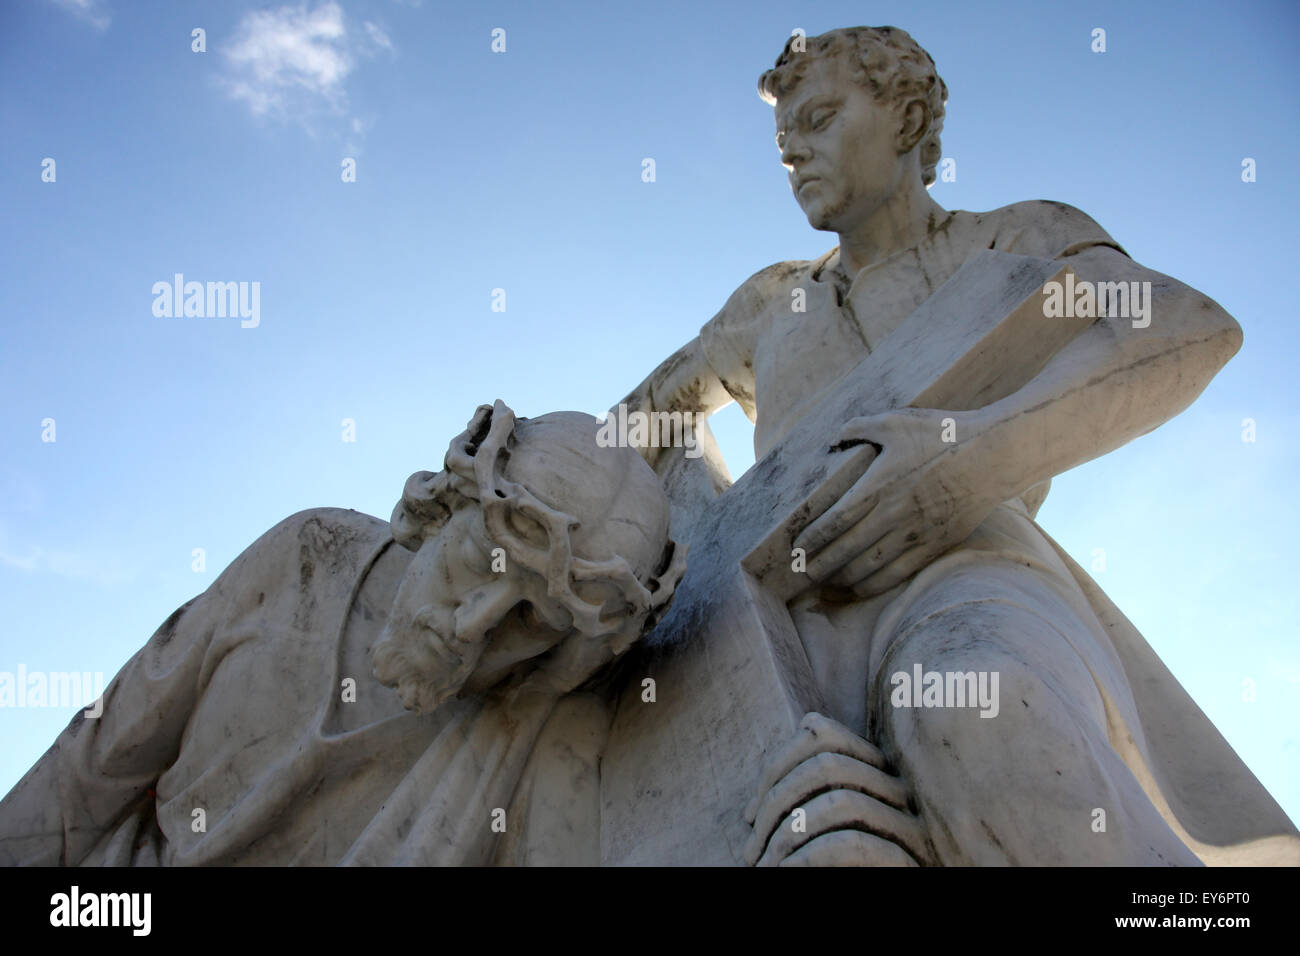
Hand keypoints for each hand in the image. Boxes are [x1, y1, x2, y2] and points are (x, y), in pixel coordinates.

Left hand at [743, 712, 930, 865]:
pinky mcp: (907, 864)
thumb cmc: (834, 874)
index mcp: (877, 778)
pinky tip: (787, 874)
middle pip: (825, 763)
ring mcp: (911, 831)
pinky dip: (807, 858)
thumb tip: (758, 800)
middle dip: (773, 803)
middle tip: (749, 851)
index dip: (774, 765)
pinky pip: (852, 844)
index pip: (821, 733)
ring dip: (785, 834)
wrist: (869, 928)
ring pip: (838, 800)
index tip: (749, 814)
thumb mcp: (813, 835)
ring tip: (764, 867)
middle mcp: (901, 797)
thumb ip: (803, 804)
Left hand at [793, 408, 1003, 597]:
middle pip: (847, 549)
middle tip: (801, 570)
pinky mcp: (934, 545)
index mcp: (881, 484)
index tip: (797, 545)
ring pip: (870, 567)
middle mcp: (895, 514)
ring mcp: (915, 533)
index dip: (814, 536)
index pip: (837, 519)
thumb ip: (858, 428)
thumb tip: (831, 439)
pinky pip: (897, 574)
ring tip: (825, 580)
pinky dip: (873, 584)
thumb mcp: (897, 421)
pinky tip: (859, 586)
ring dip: (843, 577)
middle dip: (820, 562)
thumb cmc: (944, 435)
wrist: (995, 456)